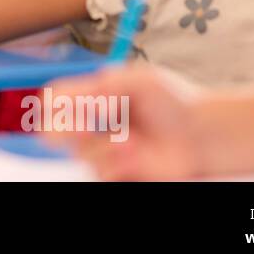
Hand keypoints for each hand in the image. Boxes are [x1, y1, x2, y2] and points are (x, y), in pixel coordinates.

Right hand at [42, 66, 210, 180]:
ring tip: (134, 144)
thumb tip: (87, 104)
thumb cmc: (175, 101)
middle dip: (64, 131)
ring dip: (106, 149)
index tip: (66, 106)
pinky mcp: (116, 171)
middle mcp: (93, 123)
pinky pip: (99, 174)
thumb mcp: (143, 80)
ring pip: (81, 154)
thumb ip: (109, 85)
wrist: (202, 134)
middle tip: (85, 129)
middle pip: (51, 131)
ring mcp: (103, 150)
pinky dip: (116, 166)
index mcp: (93, 96)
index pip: (54, 98)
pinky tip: (137, 159)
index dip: (53, 104)